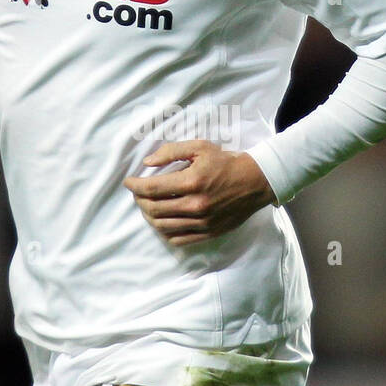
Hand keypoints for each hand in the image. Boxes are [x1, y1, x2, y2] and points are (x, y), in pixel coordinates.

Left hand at [124, 140, 275, 246]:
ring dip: (148, 216)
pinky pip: (177, 238)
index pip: (151, 188)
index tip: (129, 182)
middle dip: (139, 200)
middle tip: (137, 192)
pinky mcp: (208, 233)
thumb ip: (171, 152)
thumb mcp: (200, 147)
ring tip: (147, 206)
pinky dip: (164, 231)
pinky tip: (163, 221)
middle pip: (153, 209)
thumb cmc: (227, 162)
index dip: (134, 186)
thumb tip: (148, 163)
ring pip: (162, 226)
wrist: (256, 182)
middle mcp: (195, 205)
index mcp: (191, 181)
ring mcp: (201, 222)